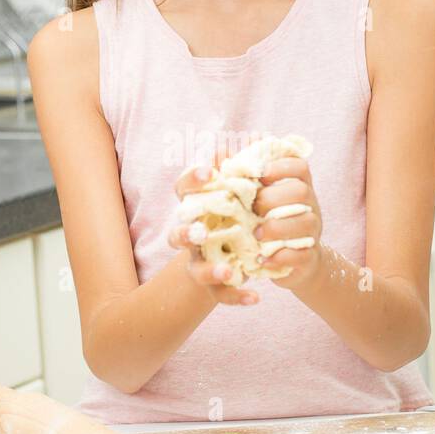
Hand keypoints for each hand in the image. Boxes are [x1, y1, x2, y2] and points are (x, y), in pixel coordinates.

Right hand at [168, 151, 259, 306]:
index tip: (205, 171)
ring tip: (230, 270)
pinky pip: (223, 294)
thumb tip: (257, 136)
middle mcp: (192, 237)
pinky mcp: (215, 286)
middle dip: (187, 234)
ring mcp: (200, 263)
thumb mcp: (239, 194)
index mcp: (196, 210)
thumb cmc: (233, 217)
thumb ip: (243, 170)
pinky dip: (238, 297)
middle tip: (201, 231)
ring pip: (197, 269)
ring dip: (211, 270)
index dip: (190, 182)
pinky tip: (256, 297)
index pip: (183, 193)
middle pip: (178, 236)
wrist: (232, 260)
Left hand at [252, 155, 323, 290]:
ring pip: (306, 222)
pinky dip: (281, 257)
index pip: (300, 167)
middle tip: (253, 208)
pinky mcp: (310, 257)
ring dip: (277, 227)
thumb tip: (221, 154)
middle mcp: (310, 207)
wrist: (294, 263)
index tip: (260, 174)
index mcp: (299, 188)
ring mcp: (313, 232)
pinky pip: (302, 254)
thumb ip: (246, 181)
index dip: (281, 166)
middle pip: (302, 191)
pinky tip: (263, 259)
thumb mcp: (261, 202)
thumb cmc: (270, 224)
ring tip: (257, 234)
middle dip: (273, 198)